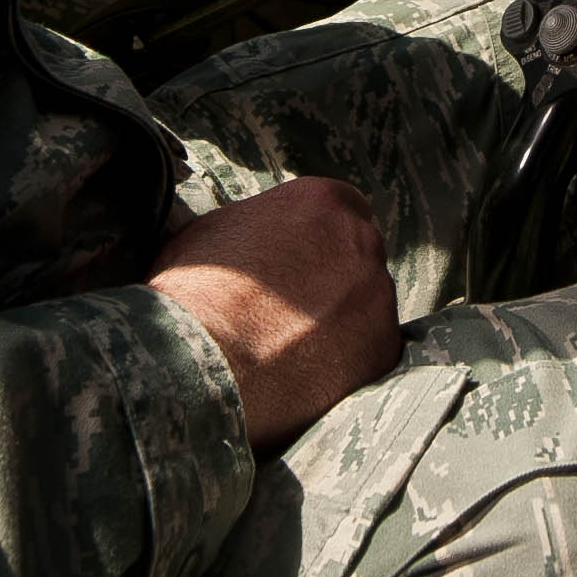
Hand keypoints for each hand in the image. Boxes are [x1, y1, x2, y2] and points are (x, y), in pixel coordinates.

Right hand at [149, 177, 399, 449]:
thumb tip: (262, 237)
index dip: (319, 239)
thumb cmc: (193, 293)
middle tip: (292, 310)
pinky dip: (347, 363)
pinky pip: (372, 352)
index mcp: (321, 201)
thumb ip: (257, 225)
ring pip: (367, 305)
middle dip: (334, 279)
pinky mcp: (384, 347)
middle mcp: (361, 240)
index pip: (341, 209)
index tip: (300, 263)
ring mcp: (378, 294)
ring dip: (342, 322)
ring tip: (293, 349)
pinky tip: (308, 375)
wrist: (200, 361)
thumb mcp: (214, 231)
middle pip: (358, 256)